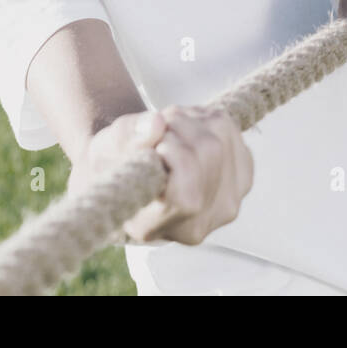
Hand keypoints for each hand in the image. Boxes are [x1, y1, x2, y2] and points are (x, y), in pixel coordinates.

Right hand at [69, 106, 253, 246]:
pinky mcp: (243, 175)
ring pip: (220, 133)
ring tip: (166, 133)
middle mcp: (200, 223)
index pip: (187, 192)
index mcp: (157, 228)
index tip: (153, 146)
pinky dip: (205, 119)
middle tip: (156, 132)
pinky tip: (185, 134)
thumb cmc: (110, 164)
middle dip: (178, 126)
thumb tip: (157, 125)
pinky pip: (229, 128)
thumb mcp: (103, 149)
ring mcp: (228, 200)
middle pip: (208, 151)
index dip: (171, 153)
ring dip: (189, 119)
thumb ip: (125, 138)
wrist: (132, 171)